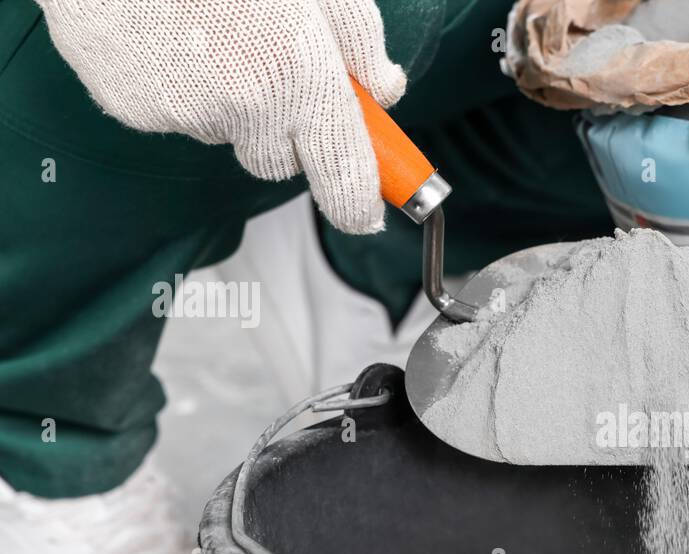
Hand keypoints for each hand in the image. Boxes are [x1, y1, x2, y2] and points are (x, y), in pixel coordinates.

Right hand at [37, 0, 406, 232]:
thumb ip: (358, 38)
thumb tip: (384, 88)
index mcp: (298, 72)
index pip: (342, 171)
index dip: (358, 201)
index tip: (364, 215)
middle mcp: (245, 104)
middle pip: (280, 162)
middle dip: (286, 134)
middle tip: (272, 70)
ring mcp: (185, 111)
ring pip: (226, 133)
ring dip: (230, 103)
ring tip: (211, 33)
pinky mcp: (133, 109)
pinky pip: (175, 115)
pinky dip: (180, 88)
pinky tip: (169, 36)